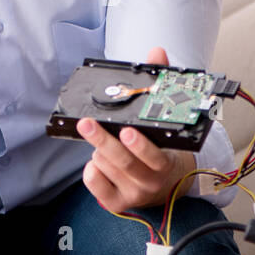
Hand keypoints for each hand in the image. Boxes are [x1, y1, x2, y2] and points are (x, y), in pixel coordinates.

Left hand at [77, 46, 199, 213]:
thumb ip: (159, 85)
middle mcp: (150, 181)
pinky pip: (95, 182)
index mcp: (166, 162)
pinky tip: (97, 160)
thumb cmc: (163, 148)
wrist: (167, 184)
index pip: (154, 155)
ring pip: (106, 166)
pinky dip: (92, 169)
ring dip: (99, 150)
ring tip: (103, 139)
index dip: (140, 145)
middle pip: (123, 161)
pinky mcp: (116, 203)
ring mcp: (133, 194)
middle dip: (103, 141)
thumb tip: (156, 52)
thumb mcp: (166, 122)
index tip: (127, 131)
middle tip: (87, 124)